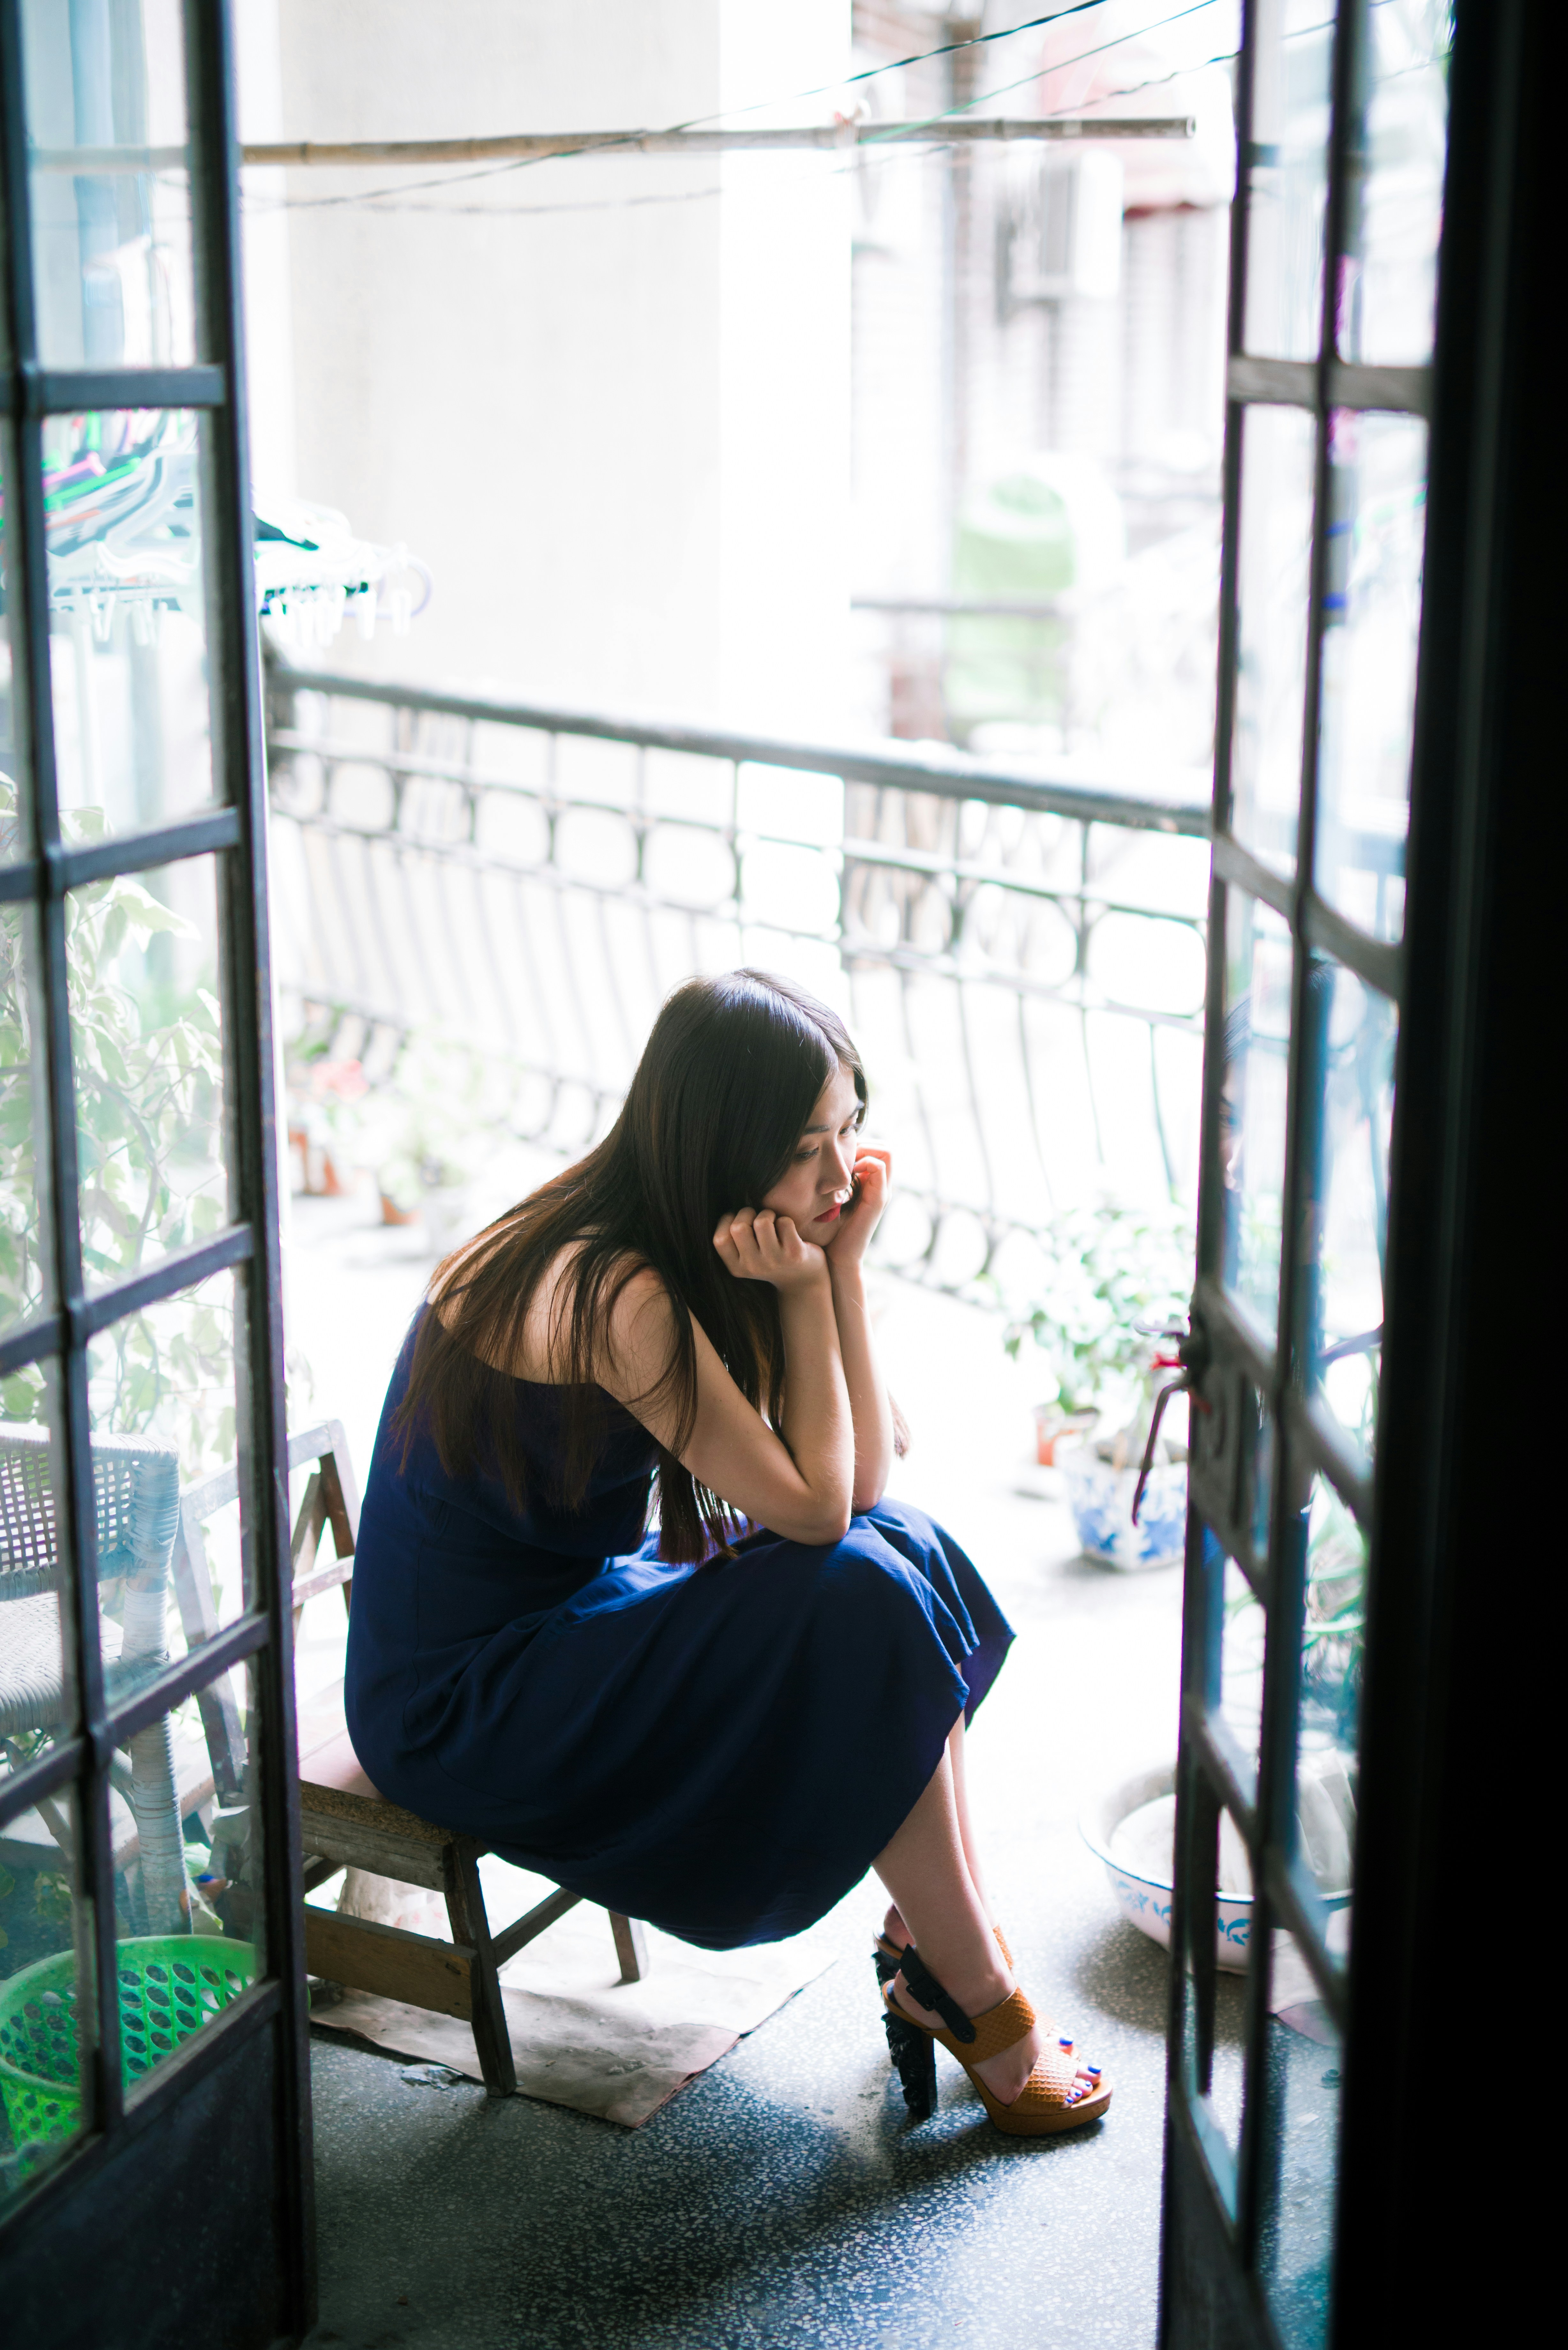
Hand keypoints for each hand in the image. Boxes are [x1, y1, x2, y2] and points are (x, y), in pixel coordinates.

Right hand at [713, 1206, 828, 1294]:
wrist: (803, 1281)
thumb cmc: (771, 1259)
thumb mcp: (748, 1258)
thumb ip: (735, 1240)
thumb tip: (729, 1206)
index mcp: (737, 1268)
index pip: (720, 1239)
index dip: (727, 1221)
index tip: (738, 1219)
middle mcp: (754, 1267)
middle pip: (739, 1227)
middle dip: (747, 1213)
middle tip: (757, 1218)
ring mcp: (774, 1261)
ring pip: (762, 1222)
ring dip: (767, 1214)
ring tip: (772, 1222)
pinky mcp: (794, 1254)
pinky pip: (784, 1222)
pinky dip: (785, 1220)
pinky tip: (788, 1231)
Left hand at [824, 1148, 890, 1269]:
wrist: (836, 1257)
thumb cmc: (827, 1231)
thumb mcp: (829, 1198)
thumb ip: (831, 1182)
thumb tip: (815, 1160)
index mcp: (870, 1185)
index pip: (877, 1149)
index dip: (860, 1144)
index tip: (839, 1156)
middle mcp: (880, 1187)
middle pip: (885, 1148)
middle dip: (864, 1144)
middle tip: (843, 1157)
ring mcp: (882, 1193)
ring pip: (886, 1153)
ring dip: (865, 1150)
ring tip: (846, 1164)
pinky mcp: (878, 1200)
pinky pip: (879, 1168)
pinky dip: (865, 1162)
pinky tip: (847, 1174)